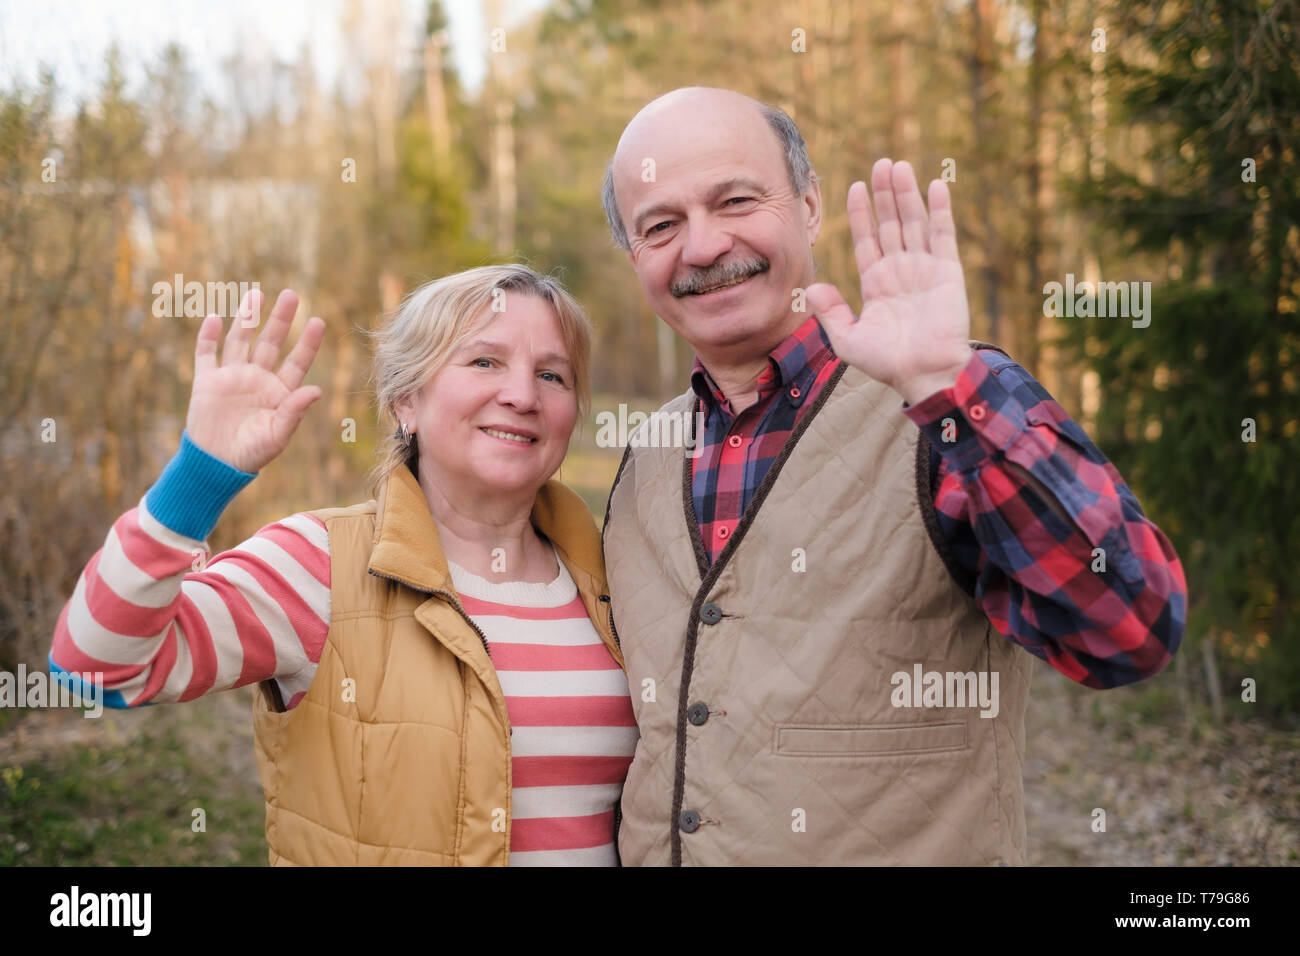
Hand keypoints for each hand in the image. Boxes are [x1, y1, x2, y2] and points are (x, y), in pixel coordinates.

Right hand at [185, 288, 324, 472]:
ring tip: (256, 294)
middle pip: (271, 342)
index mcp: (279, 391)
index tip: (318, 321)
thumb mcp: (277, 434)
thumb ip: (294, 411)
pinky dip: (209, 337)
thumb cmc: (252, 453)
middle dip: (280, 319)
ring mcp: (232, 377)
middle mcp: (257, 379)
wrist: (216, 464)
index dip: (307, 343)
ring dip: (247, 318)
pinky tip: (214, 319)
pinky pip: (206, 354)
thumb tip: (317, 390)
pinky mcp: (207, 381)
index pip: (297, 361)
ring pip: (240, 340)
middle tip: (291, 295)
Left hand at [806, 159, 973, 404]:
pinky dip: (940, 211)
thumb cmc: (887, 363)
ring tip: (899, 166)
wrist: (925, 375)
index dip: (860, 214)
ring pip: (913, 223)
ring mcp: (925, 269)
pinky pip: (943, 235)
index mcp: (876, 284)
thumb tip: (811, 286)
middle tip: (880, 163)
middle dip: (884, 194)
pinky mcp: (948, 272)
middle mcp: (900, 271)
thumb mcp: (847, 339)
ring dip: (907, 194)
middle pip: (890, 223)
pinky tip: (935, 185)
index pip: (867, 239)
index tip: (854, 187)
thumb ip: (829, 312)